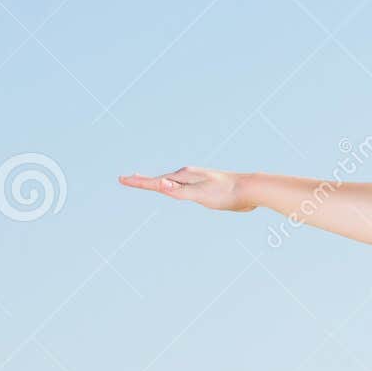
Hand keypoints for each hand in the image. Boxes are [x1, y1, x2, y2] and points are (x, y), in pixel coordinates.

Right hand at [118, 166, 254, 211]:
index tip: (122, 180)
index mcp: (184, 177)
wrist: (250, 189)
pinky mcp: (207, 188)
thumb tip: (161, 185)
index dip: (139, 182)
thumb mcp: (201, 194)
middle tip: (128, 179)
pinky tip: (178, 189)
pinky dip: (174, 188)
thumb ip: (181, 192)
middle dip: (144, 181)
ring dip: (159, 183)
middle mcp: (188, 176)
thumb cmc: (226, 193)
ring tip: (149, 184)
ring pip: (173, 183)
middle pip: (161, 180)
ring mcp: (197, 181)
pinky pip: (185, 188)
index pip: (156, 182)